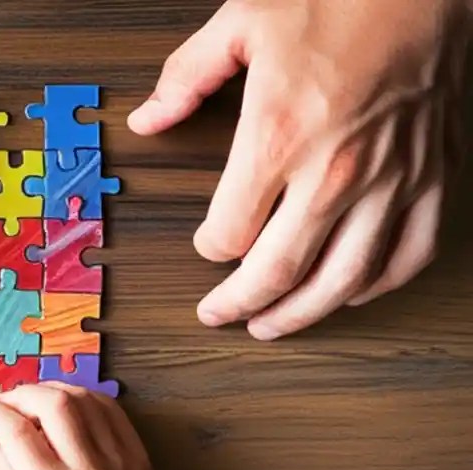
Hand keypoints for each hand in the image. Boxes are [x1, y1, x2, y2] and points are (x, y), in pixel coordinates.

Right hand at [0, 384, 170, 469]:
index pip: (15, 432)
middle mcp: (88, 469)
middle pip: (52, 403)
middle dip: (17, 393)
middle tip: (1, 406)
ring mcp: (118, 459)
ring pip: (83, 398)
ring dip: (49, 390)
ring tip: (29, 403)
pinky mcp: (137, 456)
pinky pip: (110, 409)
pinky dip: (82, 397)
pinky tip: (64, 406)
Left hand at [129, 0, 467, 339]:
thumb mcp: (242, 21)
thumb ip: (186, 76)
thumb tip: (148, 119)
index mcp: (279, 136)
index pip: (229, 232)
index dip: (208, 247)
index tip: (206, 244)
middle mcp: (336, 170)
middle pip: (277, 272)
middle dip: (239, 304)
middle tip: (220, 316)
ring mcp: (392, 180)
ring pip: (342, 281)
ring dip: (301, 314)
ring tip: (271, 326)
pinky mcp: (435, 177)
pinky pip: (408, 255)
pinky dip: (374, 286)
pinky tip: (348, 292)